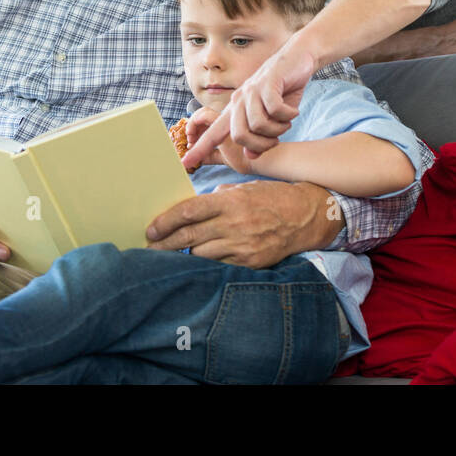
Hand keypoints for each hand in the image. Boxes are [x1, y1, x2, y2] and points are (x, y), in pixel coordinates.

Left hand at [145, 180, 338, 267]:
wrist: (306, 216)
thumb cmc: (272, 198)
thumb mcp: (244, 189)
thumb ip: (218, 199)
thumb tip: (192, 210)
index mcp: (230, 202)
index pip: (189, 212)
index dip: (166, 222)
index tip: (152, 229)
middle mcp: (234, 224)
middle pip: (189, 237)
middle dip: (165, 244)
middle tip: (150, 249)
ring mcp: (242, 246)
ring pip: (201, 255)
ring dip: (185, 255)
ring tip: (171, 256)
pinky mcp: (250, 262)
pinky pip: (219, 266)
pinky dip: (207, 264)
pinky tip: (198, 263)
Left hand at [183, 38, 316, 165]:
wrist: (298, 57)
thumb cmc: (284, 90)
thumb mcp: (272, 118)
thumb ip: (260, 137)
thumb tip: (250, 155)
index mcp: (236, 109)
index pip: (214, 133)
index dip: (200, 149)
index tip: (184, 164)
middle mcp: (239, 99)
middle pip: (239, 135)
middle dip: (261, 144)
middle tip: (277, 140)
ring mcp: (252, 90)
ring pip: (259, 125)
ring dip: (279, 128)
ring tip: (287, 120)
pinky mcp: (267, 83)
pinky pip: (276, 111)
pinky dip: (288, 115)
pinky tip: (293, 110)